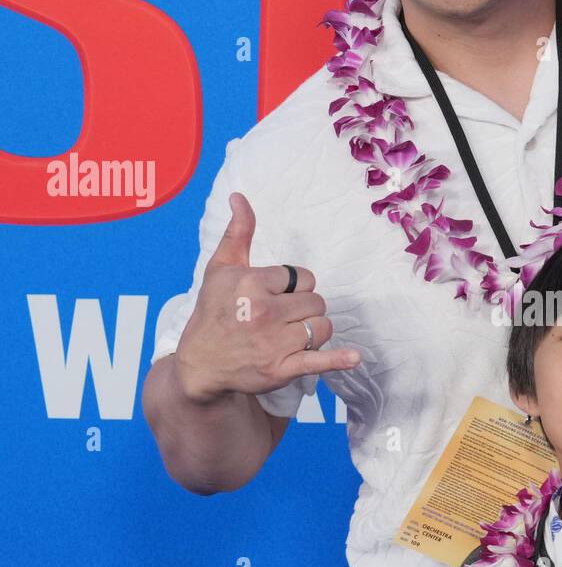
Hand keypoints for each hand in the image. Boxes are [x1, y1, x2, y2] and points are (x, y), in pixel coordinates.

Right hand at [174, 191, 360, 403]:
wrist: (201, 364)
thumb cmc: (213, 312)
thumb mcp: (221, 268)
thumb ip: (238, 232)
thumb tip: (239, 197)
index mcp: (252, 283)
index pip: (303, 278)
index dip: (294, 288)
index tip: (274, 297)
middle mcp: (263, 311)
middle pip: (316, 302)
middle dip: (304, 309)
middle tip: (280, 318)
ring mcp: (274, 343)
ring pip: (322, 327)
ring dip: (313, 331)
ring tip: (290, 336)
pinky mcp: (281, 369)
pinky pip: (318, 361)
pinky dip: (338, 360)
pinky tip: (354, 358)